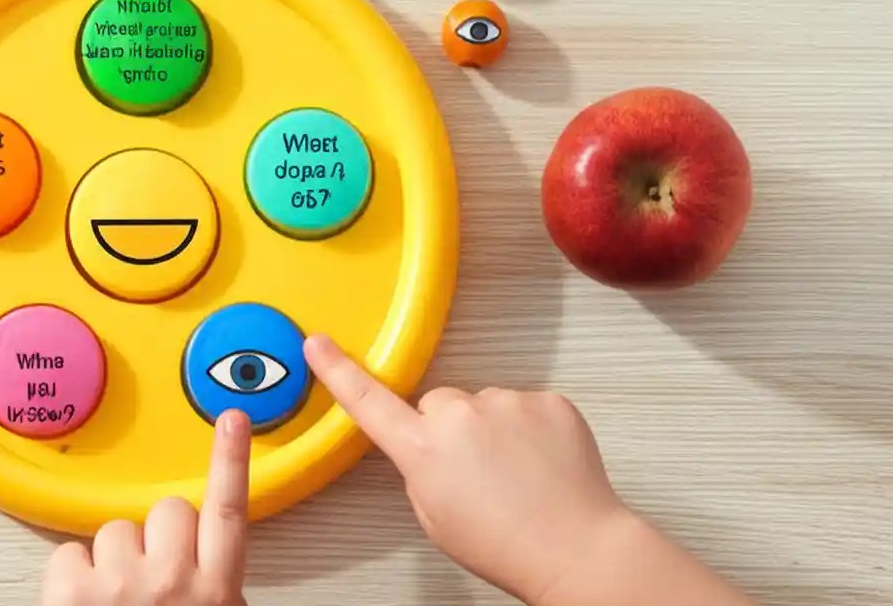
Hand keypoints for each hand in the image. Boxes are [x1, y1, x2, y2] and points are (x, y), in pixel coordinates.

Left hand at [41, 409, 251, 605]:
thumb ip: (214, 585)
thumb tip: (210, 559)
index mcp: (215, 593)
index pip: (228, 512)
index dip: (231, 461)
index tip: (232, 419)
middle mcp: (172, 582)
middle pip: (168, 511)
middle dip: (157, 535)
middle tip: (148, 581)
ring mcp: (120, 585)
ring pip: (115, 530)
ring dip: (112, 561)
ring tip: (113, 602)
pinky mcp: (73, 593)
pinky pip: (68, 554)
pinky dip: (71, 578)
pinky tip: (83, 605)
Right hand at [302, 334, 628, 601]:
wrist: (575, 548)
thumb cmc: (504, 545)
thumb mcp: (434, 517)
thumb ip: (421, 469)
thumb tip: (431, 446)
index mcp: (423, 449)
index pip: (369, 401)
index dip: (339, 371)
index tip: (317, 344)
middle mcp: (460, 416)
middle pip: (440, 404)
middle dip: (450, 429)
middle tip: (477, 474)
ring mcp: (508, 402)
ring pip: (486, 405)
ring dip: (494, 431)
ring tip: (517, 476)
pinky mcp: (548, 400)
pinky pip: (526, 406)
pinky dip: (532, 431)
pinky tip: (543, 465)